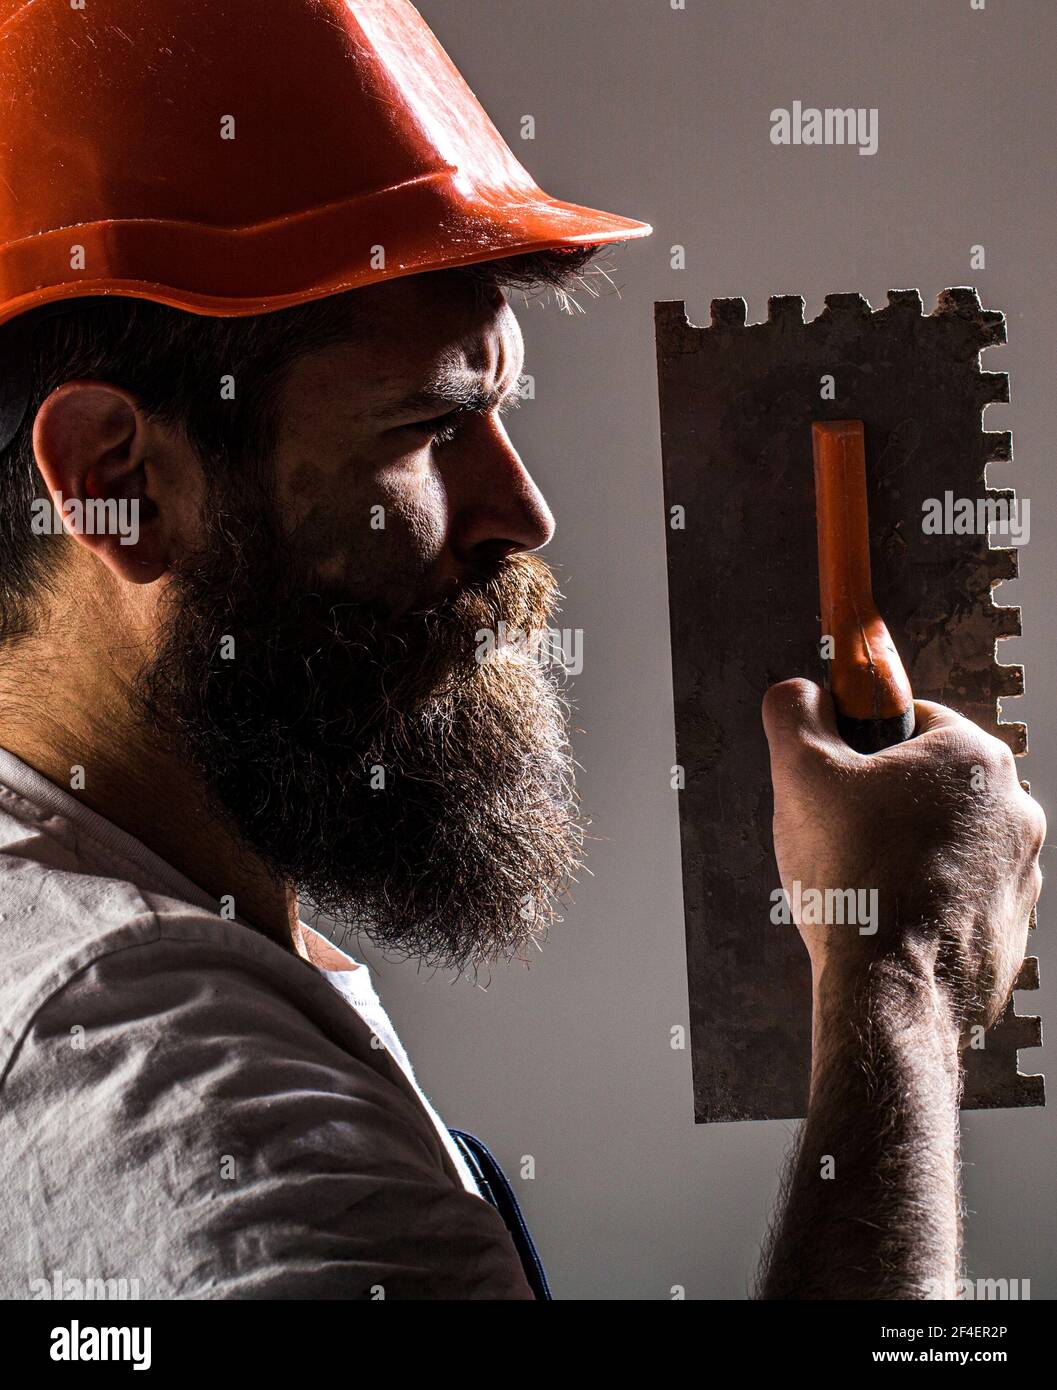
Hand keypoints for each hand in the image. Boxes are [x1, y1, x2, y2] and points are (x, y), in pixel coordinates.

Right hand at [762, 678, 1043, 1042]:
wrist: (892, 995)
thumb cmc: (854, 883)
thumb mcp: (799, 773)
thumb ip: (794, 712)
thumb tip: (798, 694)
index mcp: (972, 757)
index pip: (909, 717)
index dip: (858, 741)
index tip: (834, 771)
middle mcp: (1014, 807)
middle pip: (928, 779)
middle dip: (880, 799)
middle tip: (837, 830)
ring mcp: (1021, 870)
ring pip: (944, 836)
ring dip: (903, 847)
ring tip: (859, 880)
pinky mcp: (1012, 922)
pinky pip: (959, 890)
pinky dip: (924, 895)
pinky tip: (885, 915)